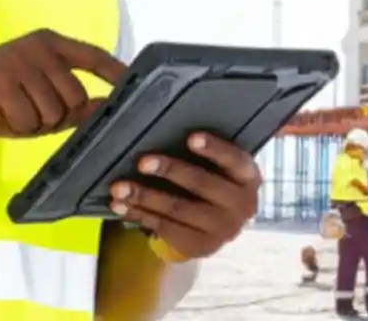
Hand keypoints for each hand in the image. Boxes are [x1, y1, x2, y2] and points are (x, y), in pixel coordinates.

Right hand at [0, 29, 126, 138]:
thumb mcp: (38, 101)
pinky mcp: (3, 81)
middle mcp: (38, 47)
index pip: (93, 56)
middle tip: (26, 112)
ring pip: (54, 112)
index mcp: (48, 43)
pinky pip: (30, 119)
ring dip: (34, 123)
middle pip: (76, 97)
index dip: (115, 72)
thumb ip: (73, 103)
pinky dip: (17, 126)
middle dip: (56, 116)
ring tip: (10, 111)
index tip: (135, 85)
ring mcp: (20, 61)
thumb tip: (107, 106)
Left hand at [108, 132, 261, 260]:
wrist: (220, 225)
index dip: (214, 149)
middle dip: (170, 171)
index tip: (191, 138)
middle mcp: (242, 205)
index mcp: (248, 177)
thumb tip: (162, 120)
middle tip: (142, 162)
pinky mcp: (199, 246)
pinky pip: (164, 228)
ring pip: (177, 210)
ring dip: (144, 197)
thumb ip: (207, 149)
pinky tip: (120, 205)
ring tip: (118, 187)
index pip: (234, 160)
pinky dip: (139, 214)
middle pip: (201, 184)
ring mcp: (221, 230)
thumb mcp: (223, 166)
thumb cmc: (216, 181)